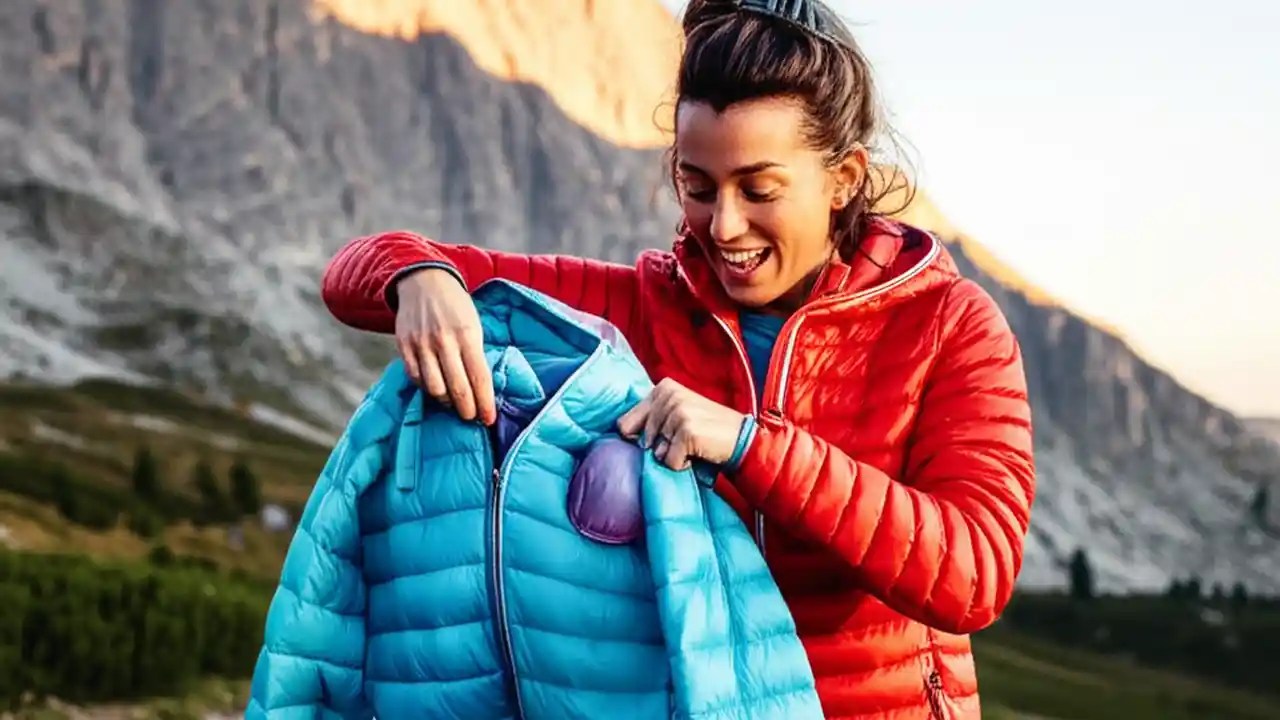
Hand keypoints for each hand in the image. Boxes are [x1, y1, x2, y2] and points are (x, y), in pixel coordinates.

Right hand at [394, 269, 495, 424]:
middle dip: (467, 409)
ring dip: (446, 402)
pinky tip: (435, 388)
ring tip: (453, 404)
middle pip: (457, 388)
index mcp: (468, 335)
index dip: (485, 403)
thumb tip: (482, 387)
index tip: (490, 419)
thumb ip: (476, 352)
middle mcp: (444, 341)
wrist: (424, 281)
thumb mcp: (474, 323)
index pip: (479, 378)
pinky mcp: (405, 346)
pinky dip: (426, 388)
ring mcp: (422, 344)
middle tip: (472, 418)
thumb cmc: (455, 305)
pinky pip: (415, 377)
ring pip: (434, 388)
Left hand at [616, 378, 745, 469]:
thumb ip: (652, 416)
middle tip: (686, 440)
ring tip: (694, 445)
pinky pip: (670, 462)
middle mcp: (669, 395)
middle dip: (661, 448)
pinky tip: (699, 453)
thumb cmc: (707, 430)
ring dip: (674, 456)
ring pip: (656, 452)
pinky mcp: (687, 431)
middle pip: (641, 440)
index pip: (625, 423)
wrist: (742, 439)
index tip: (666, 436)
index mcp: (663, 388)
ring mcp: (678, 412)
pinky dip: (683, 465)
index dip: (641, 438)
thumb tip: (622, 432)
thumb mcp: (677, 413)